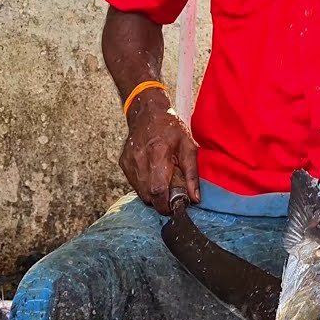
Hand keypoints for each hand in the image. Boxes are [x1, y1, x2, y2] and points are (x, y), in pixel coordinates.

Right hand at [120, 90, 200, 214]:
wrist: (147, 113)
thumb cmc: (170, 128)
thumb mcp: (188, 146)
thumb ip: (192, 174)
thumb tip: (195, 198)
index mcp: (158, 154)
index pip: (158, 190)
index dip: (165, 204)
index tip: (174, 207)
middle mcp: (140, 159)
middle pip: (148, 195)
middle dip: (160, 202)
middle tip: (171, 195)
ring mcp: (129, 162)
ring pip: (140, 192)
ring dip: (152, 194)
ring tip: (163, 181)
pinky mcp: (123, 163)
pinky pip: (134, 183)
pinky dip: (144, 185)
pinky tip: (153, 173)